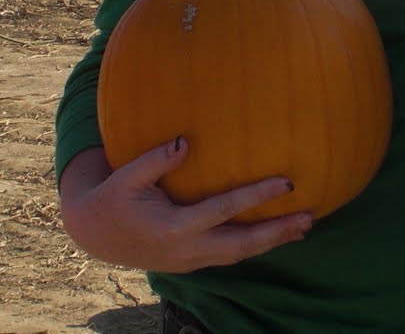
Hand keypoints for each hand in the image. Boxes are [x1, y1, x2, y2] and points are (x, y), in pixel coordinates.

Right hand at [58, 140, 312, 272]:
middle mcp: (187, 250)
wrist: (94, 234)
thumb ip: (155, 160)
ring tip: (303, 227)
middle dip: (277, 233)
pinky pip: (230, 256)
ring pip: (239, 255)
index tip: (287, 183)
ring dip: (272, 242)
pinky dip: (254, 246)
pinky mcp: (192, 262)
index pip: (225, 210)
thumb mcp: (126, 176)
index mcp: (174, 228)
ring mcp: (191, 260)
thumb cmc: (113, 198)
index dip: (257, 196)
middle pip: (242, 245)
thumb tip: (184, 142)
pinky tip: (276, 235)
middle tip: (309, 218)